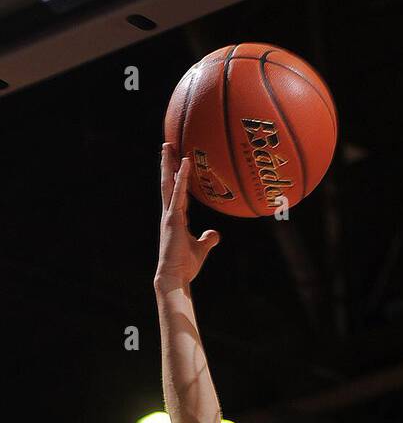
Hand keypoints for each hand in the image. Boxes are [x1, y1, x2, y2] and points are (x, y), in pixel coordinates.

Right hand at [154, 143, 219, 291]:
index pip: (178, 193)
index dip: (178, 179)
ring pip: (168, 184)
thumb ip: (208, 239)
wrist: (175, 276)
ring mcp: (170, 215)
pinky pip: (178, 193)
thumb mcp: (201, 249)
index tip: (178, 164)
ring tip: (168, 146)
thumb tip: (215, 234)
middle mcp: (170, 213)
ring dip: (168, 164)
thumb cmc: (185, 265)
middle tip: (167, 146)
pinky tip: (185, 163)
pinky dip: (181, 177)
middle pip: (168, 184)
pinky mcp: (173, 218)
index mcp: (176, 219)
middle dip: (167, 165)